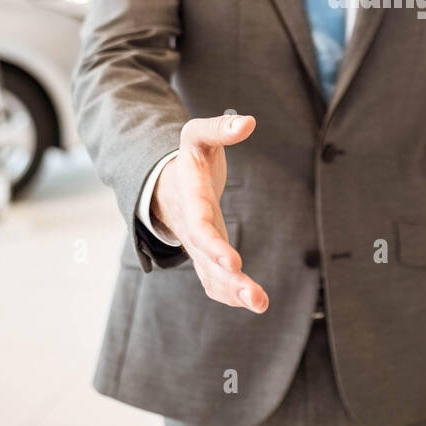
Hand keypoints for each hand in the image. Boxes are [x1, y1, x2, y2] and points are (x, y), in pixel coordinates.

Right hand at [151, 112, 267, 311]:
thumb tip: (249, 122)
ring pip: (210, 275)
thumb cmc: (188, 157)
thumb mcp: (198, 135)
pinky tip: (253, 303)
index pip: (199, 225)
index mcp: (189, 198)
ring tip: (260, 304)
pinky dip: (229, 293)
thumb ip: (221, 127)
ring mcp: (197, 245)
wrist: (165, 184)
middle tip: (255, 297)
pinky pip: (213, 280)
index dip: (214, 245)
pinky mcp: (206, 255)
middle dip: (229, 278)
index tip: (235, 262)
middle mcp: (191, 227)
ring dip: (233, 292)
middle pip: (207, 258)